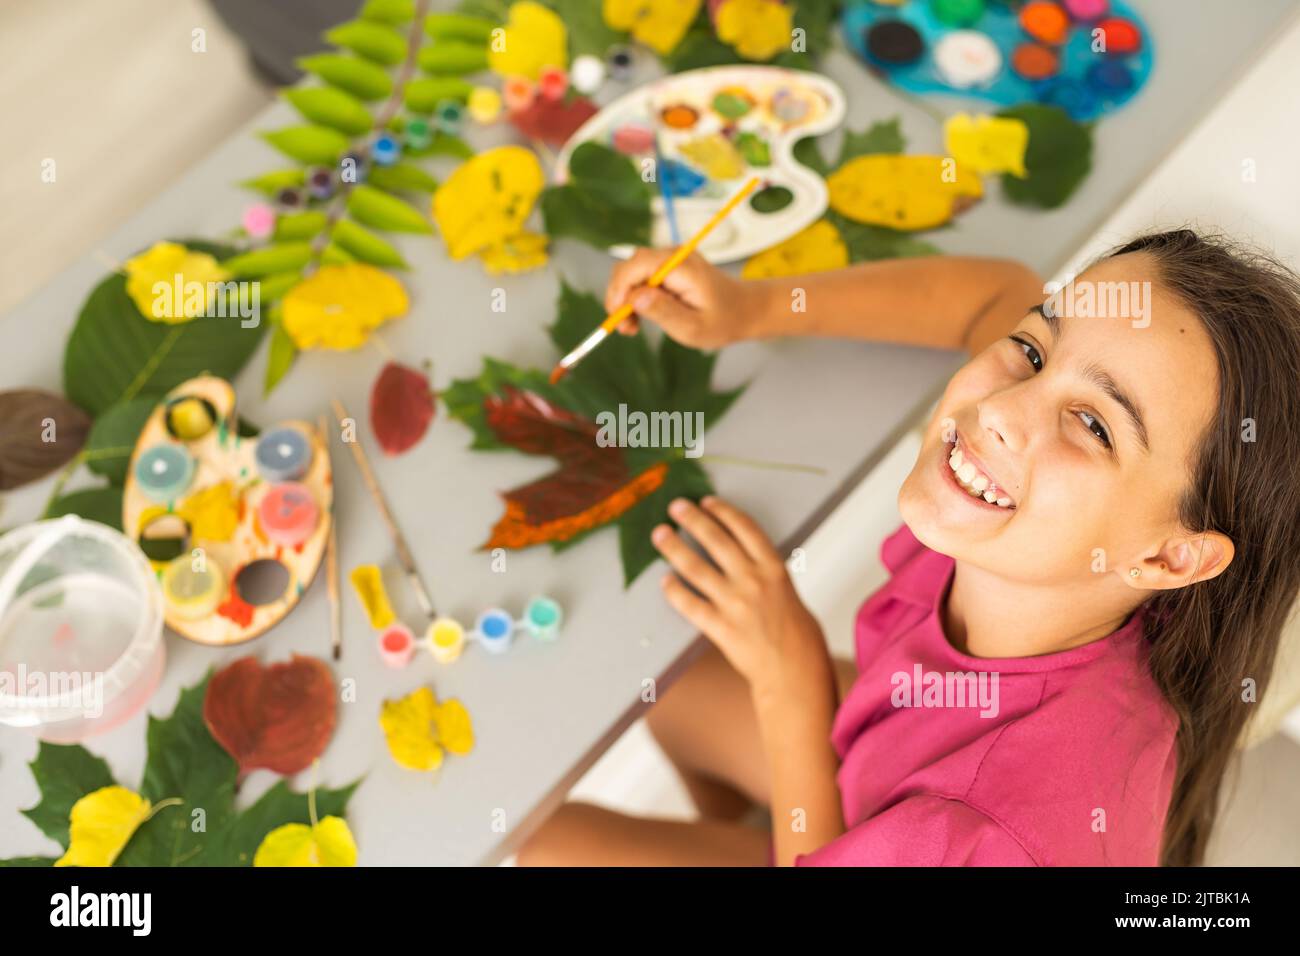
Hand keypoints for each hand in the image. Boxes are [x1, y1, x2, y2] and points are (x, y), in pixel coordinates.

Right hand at [604, 248, 760, 348]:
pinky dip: (635, 297)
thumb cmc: (723, 321)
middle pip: (629, 266)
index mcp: (682, 267)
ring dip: (625, 299)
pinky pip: (642, 277)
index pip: (636, 266)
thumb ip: (664, 312)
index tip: (617, 317)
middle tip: (625, 328)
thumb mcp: (693, 328)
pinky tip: (639, 317)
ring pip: (632, 272)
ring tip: (632, 327)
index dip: (619, 289)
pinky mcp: (669, 266)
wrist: (745, 309)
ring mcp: (671, 258)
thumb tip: (635, 297)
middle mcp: (674, 255)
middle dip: (619, 296)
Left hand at [651, 496, 831, 703]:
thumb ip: (766, 575)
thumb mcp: (789, 593)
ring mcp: (734, 603)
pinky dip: (674, 590)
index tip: (707, 502)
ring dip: (674, 548)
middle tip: (675, 507)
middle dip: (693, 520)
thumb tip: (744, 560)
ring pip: (696, 567)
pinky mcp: (719, 626)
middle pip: (716, 540)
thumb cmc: (799, 637)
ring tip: (660, 535)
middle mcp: (753, 580)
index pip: (745, 528)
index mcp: (774, 568)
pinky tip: (664, 580)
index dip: (723, 511)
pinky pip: (689, 603)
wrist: (795, 672)